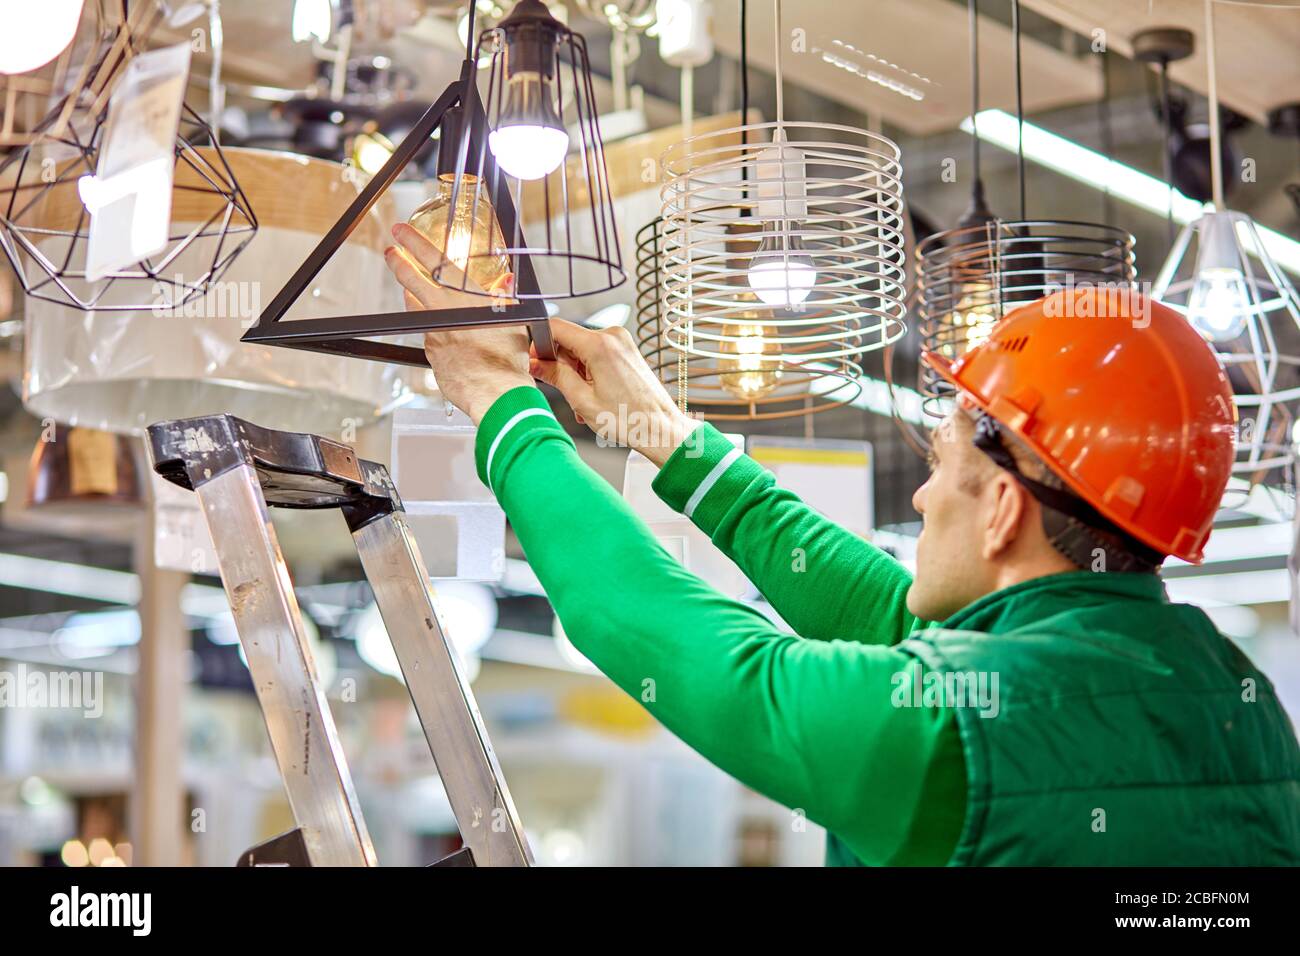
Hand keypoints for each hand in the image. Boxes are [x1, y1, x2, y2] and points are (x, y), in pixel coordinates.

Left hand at [385, 223, 532, 422]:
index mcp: (465, 298)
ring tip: (415, 292)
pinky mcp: (430, 354)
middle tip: (390, 252)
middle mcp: (444, 313)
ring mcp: (433, 334)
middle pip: (411, 280)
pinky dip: (435, 332)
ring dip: (414, 298)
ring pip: (417, 309)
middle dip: (398, 262)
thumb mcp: (512, 321)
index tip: (401, 232)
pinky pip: (429, 337)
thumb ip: (503, 298)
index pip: (435, 261)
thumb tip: (506, 283)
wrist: (496, 394)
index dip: (414, 243)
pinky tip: (449, 338)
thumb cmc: (508, 360)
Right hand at [530, 319, 700, 465]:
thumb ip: (555, 376)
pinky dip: (590, 372)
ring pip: (582, 349)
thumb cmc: (629, 418)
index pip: (556, 327)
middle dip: (561, 364)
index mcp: (600, 345)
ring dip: (576, 372)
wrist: (660, 427)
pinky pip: (597, 354)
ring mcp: (622, 342)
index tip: (535, 360)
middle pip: (570, 339)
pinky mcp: (626, 350)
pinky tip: (595, 394)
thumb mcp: (582, 400)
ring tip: (585, 399)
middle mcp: (613, 336)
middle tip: (566, 391)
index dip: (540, 343)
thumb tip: (535, 363)